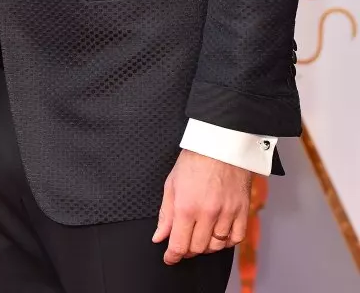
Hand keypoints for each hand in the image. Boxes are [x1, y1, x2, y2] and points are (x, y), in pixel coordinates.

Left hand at [152, 149, 251, 264]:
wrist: (221, 144)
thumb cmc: (194, 160)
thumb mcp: (172, 183)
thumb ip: (166, 214)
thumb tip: (159, 237)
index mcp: (186, 206)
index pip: (179, 244)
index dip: (172, 256)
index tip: (169, 258)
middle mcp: (207, 214)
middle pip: (197, 248)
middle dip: (187, 250)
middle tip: (183, 243)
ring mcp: (227, 213)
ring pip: (216, 246)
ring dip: (206, 246)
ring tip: (199, 237)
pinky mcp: (242, 211)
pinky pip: (236, 238)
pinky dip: (226, 242)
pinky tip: (218, 234)